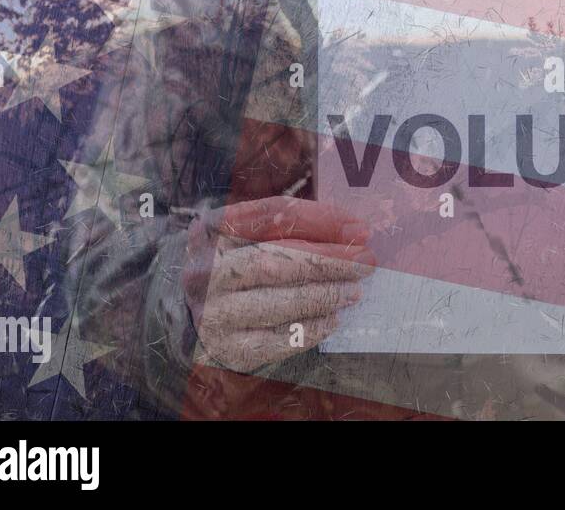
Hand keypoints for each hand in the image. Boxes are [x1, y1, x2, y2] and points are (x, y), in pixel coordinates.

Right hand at [183, 196, 374, 371]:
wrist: (198, 312)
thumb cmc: (240, 264)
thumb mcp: (256, 235)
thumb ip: (300, 227)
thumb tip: (355, 232)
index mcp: (213, 230)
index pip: (273, 216)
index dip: (322, 220)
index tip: (360, 229)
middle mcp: (206, 271)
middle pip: (276, 260)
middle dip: (329, 261)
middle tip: (366, 261)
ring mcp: (214, 313)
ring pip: (279, 301)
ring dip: (326, 295)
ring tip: (354, 291)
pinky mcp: (228, 348)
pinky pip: (279, 340)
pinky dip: (312, 328)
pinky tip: (333, 319)